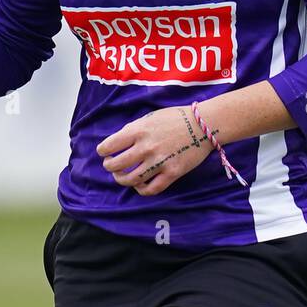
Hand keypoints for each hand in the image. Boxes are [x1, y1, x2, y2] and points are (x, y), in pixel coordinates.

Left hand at [96, 106, 214, 195]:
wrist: (203, 125)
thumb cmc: (176, 118)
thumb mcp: (150, 117)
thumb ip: (133, 129)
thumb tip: (117, 143)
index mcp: (138, 130)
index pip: (109, 146)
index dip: (103, 151)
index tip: (105, 153)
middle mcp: (146, 147)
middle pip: (116, 165)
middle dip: (109, 166)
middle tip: (111, 165)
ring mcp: (159, 162)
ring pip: (130, 180)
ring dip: (121, 180)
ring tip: (122, 176)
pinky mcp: (172, 173)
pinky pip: (151, 189)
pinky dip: (141, 189)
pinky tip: (139, 184)